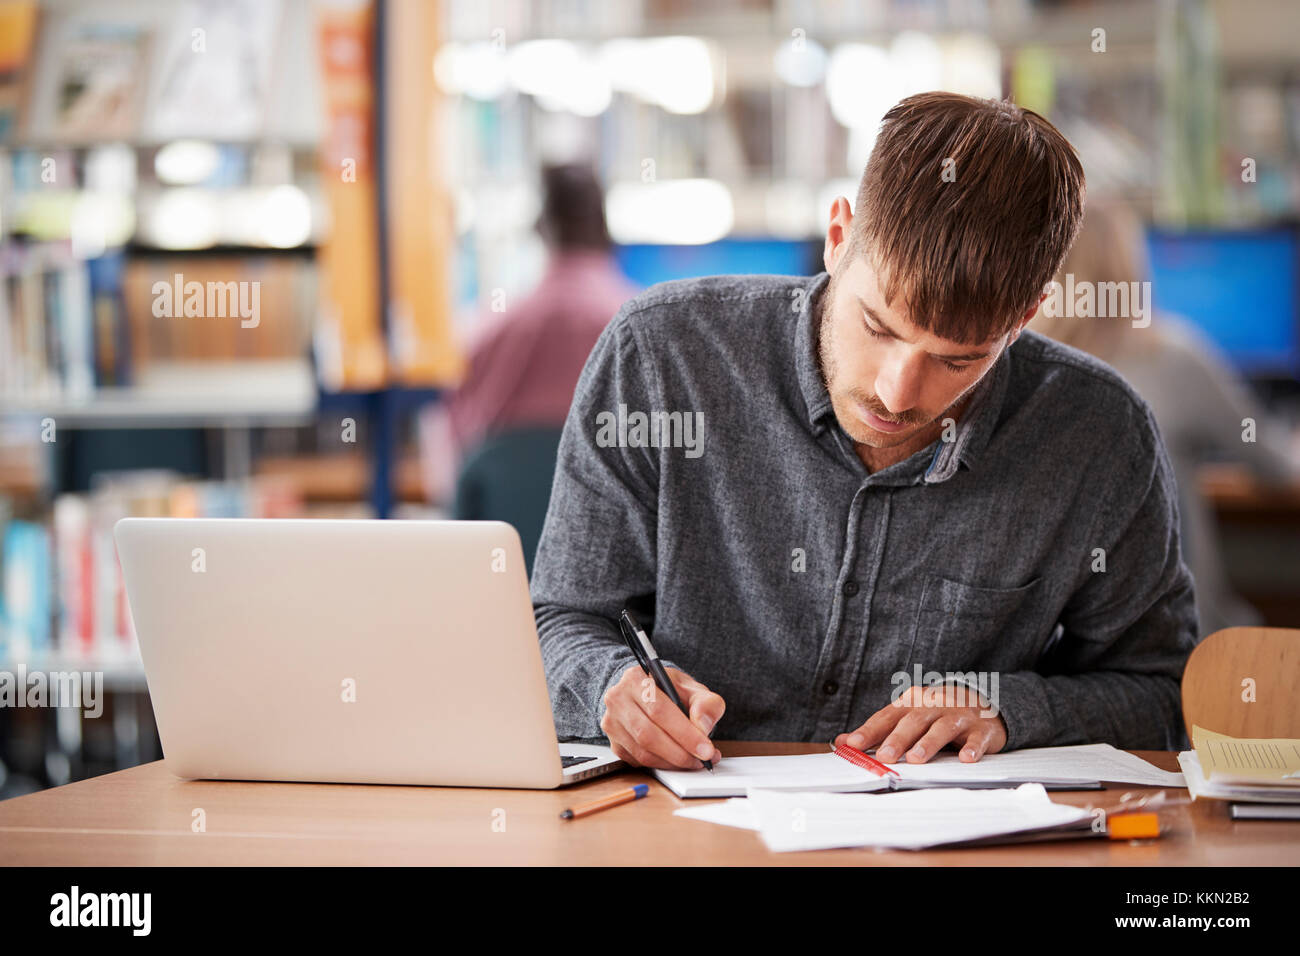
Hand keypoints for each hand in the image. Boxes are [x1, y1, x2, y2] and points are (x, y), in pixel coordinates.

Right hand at [600, 664, 724, 769]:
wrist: (648, 693)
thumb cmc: (670, 690)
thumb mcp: (693, 688)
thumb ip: (706, 704)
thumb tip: (703, 727)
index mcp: (636, 678)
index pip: (659, 710)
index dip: (684, 733)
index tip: (706, 748)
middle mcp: (618, 700)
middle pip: (648, 734)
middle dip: (680, 752)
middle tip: (703, 759)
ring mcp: (612, 723)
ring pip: (643, 752)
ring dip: (672, 762)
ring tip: (694, 760)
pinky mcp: (614, 743)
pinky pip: (639, 762)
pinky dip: (662, 765)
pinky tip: (677, 760)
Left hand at [834, 683, 1006, 762]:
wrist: (980, 701)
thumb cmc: (934, 713)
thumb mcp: (905, 717)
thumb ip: (877, 730)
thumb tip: (843, 741)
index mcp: (911, 703)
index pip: (887, 716)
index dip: (870, 731)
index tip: (853, 744)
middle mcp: (933, 706)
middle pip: (913, 721)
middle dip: (898, 739)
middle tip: (886, 756)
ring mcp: (958, 716)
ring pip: (942, 728)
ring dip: (929, 743)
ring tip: (916, 759)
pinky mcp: (981, 729)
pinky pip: (976, 738)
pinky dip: (972, 748)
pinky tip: (966, 759)